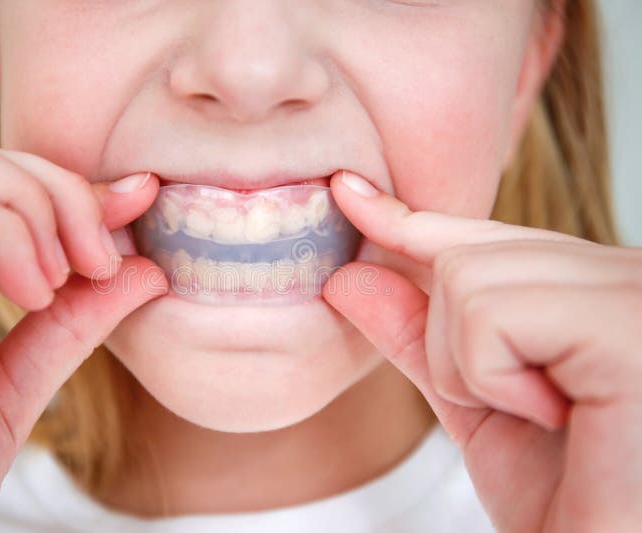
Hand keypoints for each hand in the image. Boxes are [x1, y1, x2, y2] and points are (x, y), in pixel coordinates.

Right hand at [0, 129, 166, 531]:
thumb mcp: (10, 393)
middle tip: (102, 252)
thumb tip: (144, 268)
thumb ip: (70, 325)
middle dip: (48, 184)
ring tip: (63, 281)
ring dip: (31, 206)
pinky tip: (35, 294)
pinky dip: (4, 238)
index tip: (132, 204)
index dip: (55, 181)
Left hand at [324, 170, 641, 532]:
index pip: (483, 235)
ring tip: (549, 418)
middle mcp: (625, 272)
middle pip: (466, 256)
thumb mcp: (476, 403)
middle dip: (455, 348)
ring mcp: (631, 289)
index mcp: (594, 287)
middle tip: (529, 411)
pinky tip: (559, 416)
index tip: (350, 194)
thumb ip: (420, 335)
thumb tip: (350, 277)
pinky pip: (490, 315)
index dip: (409, 219)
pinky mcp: (626, 320)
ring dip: (474, 372)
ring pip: (466, 281)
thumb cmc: (566, 493)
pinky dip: (492, 379)